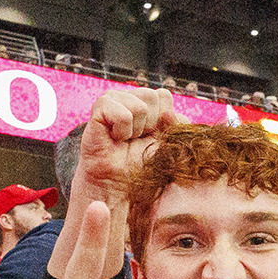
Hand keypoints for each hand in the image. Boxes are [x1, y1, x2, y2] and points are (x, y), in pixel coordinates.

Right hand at [77, 89, 185, 203]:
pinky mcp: (99, 108)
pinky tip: (113, 138)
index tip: (150, 136)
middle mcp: (129, 97)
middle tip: (134, 139)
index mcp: (146, 102)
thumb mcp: (169, 143)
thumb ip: (177, 124)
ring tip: (124, 139)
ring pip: (139, 106)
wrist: (119, 183)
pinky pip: (123, 115)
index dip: (162, 119)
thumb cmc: (143, 165)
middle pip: (151, 96)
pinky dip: (123, 131)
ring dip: (135, 130)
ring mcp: (113, 99)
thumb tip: (167, 113)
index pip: (163, 95)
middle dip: (149, 124)